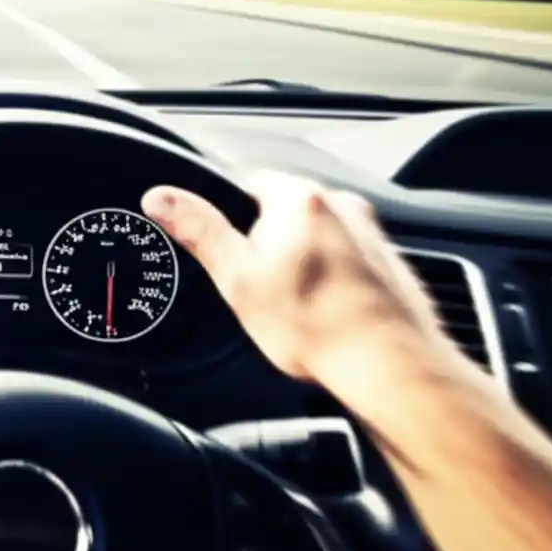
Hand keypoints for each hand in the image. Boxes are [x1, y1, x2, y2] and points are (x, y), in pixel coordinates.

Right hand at [142, 172, 446, 381]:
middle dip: (271, 247)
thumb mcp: (237, 279)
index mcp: (298, 198)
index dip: (232, 220)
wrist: (390, 366)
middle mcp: (342, 205)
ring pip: (320, 240)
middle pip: (286, 214)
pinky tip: (328, 318)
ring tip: (299, 311)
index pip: (249, 184)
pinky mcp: (391, 263)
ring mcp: (372, 233)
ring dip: (306, 265)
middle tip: (262, 291)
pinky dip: (335, 285)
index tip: (233, 253)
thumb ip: (200, 232)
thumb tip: (160, 198)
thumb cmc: (316, 326)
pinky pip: (349, 264)